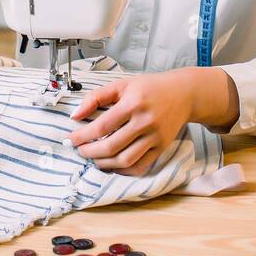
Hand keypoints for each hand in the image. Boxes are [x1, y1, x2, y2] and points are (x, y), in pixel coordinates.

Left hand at [64, 69, 190, 174]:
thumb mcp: (122, 84)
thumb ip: (95, 97)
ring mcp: (155, 137)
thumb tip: (75, 115)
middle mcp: (145, 122)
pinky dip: (123, 170)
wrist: (184, 94)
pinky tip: (112, 165)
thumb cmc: (150, 87)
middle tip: (80, 151)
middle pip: (111, 146)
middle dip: (90, 152)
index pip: (102, 126)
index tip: (71, 139)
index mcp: (133, 103)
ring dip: (104, 164)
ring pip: (125, 160)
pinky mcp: (161, 148)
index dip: (83, 135)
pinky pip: (140, 166)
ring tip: (94, 158)